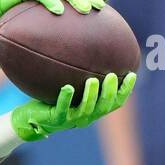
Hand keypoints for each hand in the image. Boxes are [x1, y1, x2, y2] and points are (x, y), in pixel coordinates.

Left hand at [11, 72, 135, 141]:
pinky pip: (62, 109)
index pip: (115, 103)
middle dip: (109, 92)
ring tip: (93, 80)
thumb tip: (90, 44)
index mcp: (94, 110)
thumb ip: (83, 74)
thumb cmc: (53, 99)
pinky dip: (66, 99)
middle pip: (104, 107)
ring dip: (91, 95)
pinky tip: (68, 88)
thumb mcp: (72, 85)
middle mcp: (86, 117)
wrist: (31, 118)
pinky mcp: (56, 119)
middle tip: (112, 76)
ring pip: (86, 109)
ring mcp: (71, 120)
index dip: (125, 91)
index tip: (132, 75)